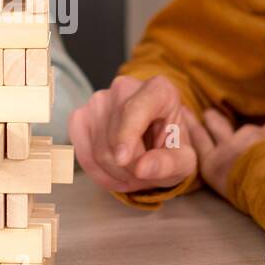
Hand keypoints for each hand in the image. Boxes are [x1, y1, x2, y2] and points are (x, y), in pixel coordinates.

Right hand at [68, 75, 199, 193]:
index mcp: (158, 90)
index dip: (127, 134)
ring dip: (115, 174)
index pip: (136, 109)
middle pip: (116, 139)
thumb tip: (142, 169)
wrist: (155, 138)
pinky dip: (97, 172)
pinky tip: (114, 173)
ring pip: (98, 150)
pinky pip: (83, 153)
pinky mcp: (80, 116)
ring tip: (133, 174)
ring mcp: (97, 100)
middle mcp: (124, 88)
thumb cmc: (172, 146)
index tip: (123, 159)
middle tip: (145, 176)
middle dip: (130, 168)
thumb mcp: (184, 160)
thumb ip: (169, 164)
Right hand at [183, 109, 264, 196]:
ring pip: (249, 130)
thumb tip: (230, 167)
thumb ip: (224, 173)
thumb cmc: (256, 201)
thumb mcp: (229, 192)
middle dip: (212, 118)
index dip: (190, 124)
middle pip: (215, 124)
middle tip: (209, 113)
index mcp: (213, 166)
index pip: (197, 140)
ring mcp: (250, 136)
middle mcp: (228, 147)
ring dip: (255, 136)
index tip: (183, 110)